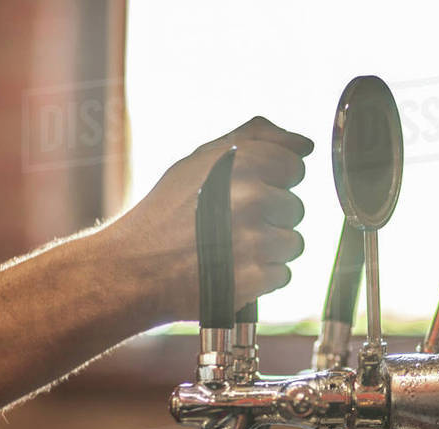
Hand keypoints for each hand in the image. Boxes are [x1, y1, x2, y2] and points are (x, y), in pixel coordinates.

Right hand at [102, 116, 313, 323]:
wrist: (134, 269)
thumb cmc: (167, 212)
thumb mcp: (200, 160)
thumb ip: (255, 140)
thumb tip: (304, 144)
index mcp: (242, 162)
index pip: (295, 167)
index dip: (273, 181)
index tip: (245, 194)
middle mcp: (252, 198)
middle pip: (296, 207)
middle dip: (270, 217)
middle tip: (230, 225)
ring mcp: (255, 240)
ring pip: (294, 243)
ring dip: (269, 249)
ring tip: (231, 249)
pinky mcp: (255, 278)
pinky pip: (283, 275)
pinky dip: (262, 278)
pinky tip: (232, 271)